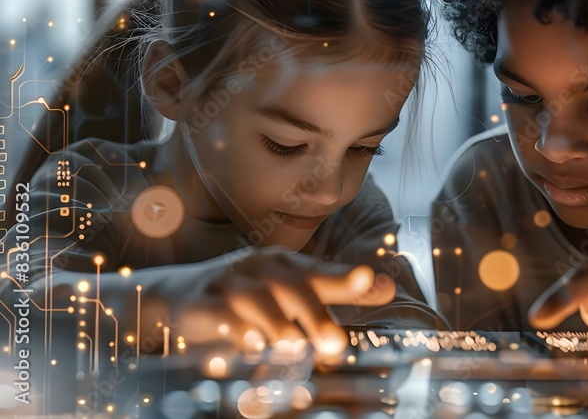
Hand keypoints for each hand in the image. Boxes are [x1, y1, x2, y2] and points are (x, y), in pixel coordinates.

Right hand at [163, 247, 394, 361]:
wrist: (177, 296)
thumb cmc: (249, 293)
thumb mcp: (292, 287)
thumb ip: (337, 289)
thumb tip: (387, 287)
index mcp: (287, 264)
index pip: (322, 272)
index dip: (346, 278)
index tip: (370, 280)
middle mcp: (261, 268)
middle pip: (293, 288)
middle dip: (314, 316)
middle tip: (335, 346)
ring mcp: (231, 284)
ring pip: (258, 302)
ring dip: (278, 326)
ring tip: (293, 347)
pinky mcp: (203, 304)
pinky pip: (222, 317)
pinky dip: (237, 331)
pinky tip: (249, 345)